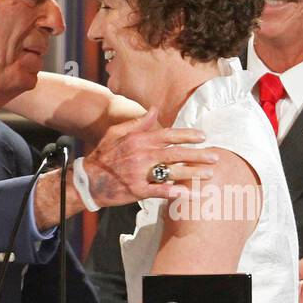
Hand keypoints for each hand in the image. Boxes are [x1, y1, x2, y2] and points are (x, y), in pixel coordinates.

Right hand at [83, 109, 219, 204]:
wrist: (88, 180)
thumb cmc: (104, 155)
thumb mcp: (117, 133)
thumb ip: (138, 122)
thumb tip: (154, 109)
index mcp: (139, 140)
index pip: (169, 135)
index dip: (188, 135)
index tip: (203, 136)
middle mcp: (142, 155)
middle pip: (176, 154)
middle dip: (198, 155)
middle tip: (215, 157)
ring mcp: (140, 173)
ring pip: (172, 172)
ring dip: (192, 173)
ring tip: (209, 174)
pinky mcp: (137, 190)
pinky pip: (159, 191)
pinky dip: (172, 192)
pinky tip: (187, 193)